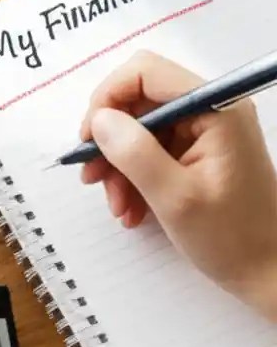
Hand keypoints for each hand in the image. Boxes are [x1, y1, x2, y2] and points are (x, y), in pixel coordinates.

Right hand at [79, 51, 276, 318]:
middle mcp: (211, 110)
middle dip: (110, 139)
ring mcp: (205, 131)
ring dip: (118, 165)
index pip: (146, 72)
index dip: (108, 98)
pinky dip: (133, 177)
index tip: (89, 140)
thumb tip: (98, 120)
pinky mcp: (198, 152)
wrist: (270, 274)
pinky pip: (150, 150)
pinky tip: (131, 209)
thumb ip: (135, 153)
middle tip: (92, 177)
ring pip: (138, 128)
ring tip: (117, 206)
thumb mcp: (175, 198)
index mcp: (216, 109)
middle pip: (138, 101)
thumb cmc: (231, 238)